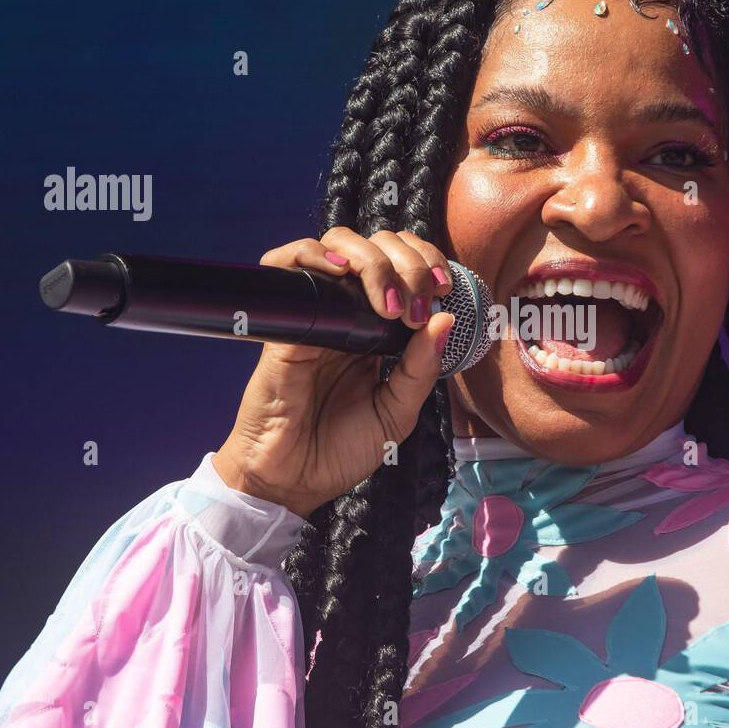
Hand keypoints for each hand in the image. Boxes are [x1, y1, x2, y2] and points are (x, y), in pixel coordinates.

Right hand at [211, 227, 454, 517]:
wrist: (291, 482)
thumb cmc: (341, 451)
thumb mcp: (397, 413)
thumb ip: (421, 369)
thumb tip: (445, 321)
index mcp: (376, 330)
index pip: (401, 267)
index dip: (425, 263)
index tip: (442, 289)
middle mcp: (345, 313)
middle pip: (375, 247)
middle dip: (407, 261)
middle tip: (417, 302)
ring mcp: (314, 315)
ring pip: (337, 246)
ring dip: (371, 259)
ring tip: (388, 300)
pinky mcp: (283, 325)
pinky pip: (287, 269)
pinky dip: (312, 256)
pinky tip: (340, 272)